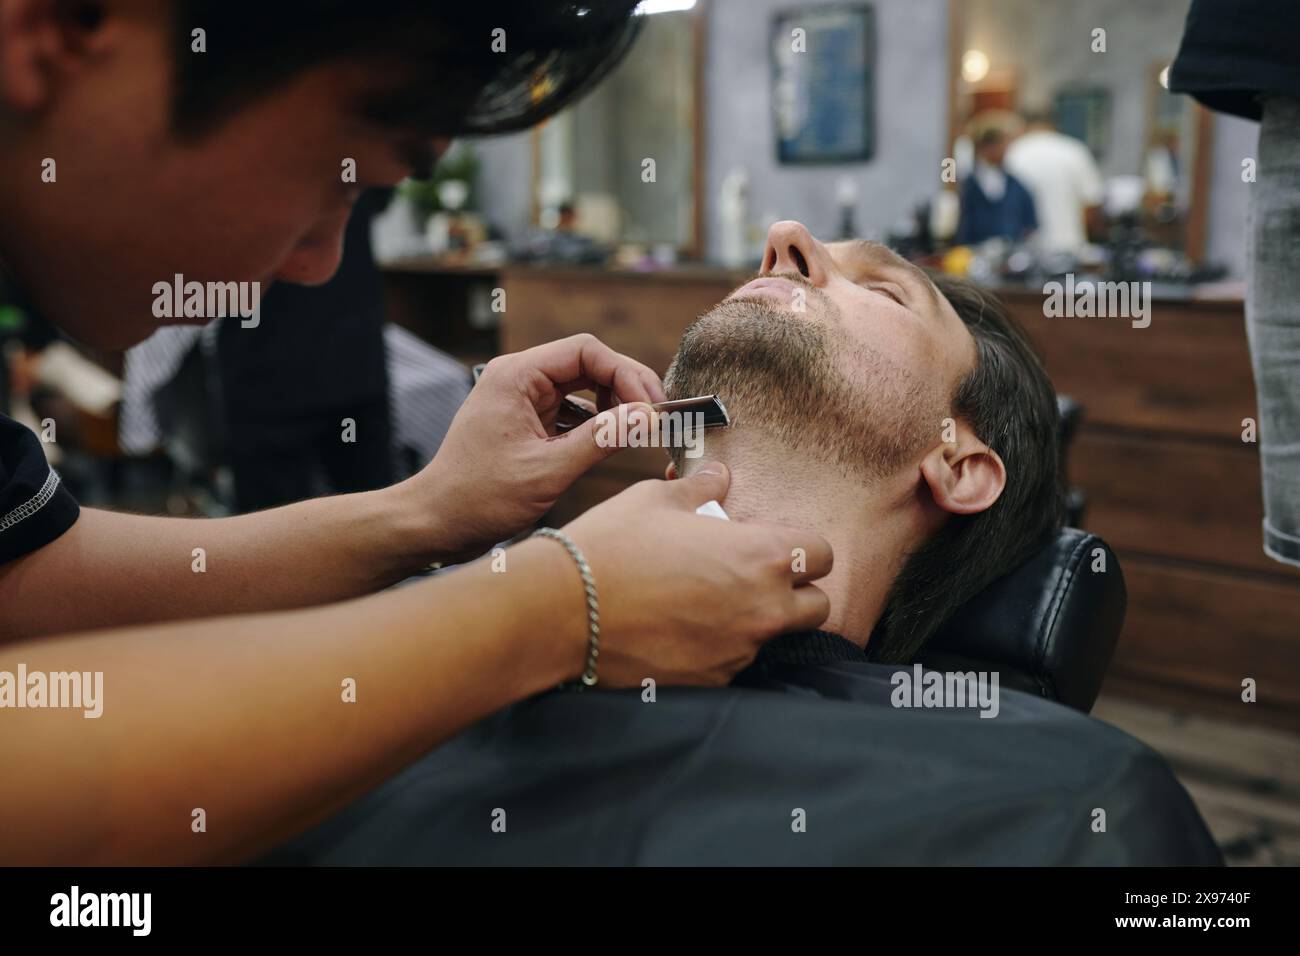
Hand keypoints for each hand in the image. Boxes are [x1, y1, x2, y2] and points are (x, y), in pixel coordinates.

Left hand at [412, 334, 666, 558]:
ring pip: (584, 386)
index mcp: (517, 375)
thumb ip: (600, 440)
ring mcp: (523, 399)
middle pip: (589, 364)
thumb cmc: (478, 498)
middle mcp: (519, 378)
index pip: (586, 351)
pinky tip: (613, 442)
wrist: (435, 523)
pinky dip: (597, 423)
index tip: (650, 407)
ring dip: (614, 405)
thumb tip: (647, 417)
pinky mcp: (527, 421)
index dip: (626, 374)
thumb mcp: (547, 471)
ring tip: (640, 431)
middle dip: (626, 387)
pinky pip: (573, 411)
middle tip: (656, 418)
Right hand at [560, 461, 832, 686]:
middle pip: (816, 606)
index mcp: (762, 555)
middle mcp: (764, 608)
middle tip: (751, 578)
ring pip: (772, 636)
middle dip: (795, 592)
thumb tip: (718, 476)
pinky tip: (679, 631)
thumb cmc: (612, 545)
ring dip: (753, 621)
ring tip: (703, 604)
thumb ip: (700, 488)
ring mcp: (740, 650)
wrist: (563, 611)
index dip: (802, 548)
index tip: (773, 545)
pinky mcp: (712, 681)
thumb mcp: (655, 499)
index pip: (823, 554)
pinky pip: (733, 662)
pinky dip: (718, 648)